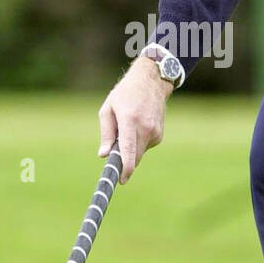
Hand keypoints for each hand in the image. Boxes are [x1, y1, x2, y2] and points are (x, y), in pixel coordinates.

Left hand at [98, 56, 172, 182]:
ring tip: (127, 130)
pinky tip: (137, 128)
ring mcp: (154, 131)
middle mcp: (144, 127)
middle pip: (134, 157)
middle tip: (114, 158)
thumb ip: (106, 133)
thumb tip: (104, 154)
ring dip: (130, 150)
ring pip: (139, 153)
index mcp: (129, 120)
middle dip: (124, 162)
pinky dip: (138, 143)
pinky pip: (145, 147)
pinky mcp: (159, 135)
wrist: (151, 82)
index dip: (125, 167)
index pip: (128, 149)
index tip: (121, 180)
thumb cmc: (125, 94)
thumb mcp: (108, 109)